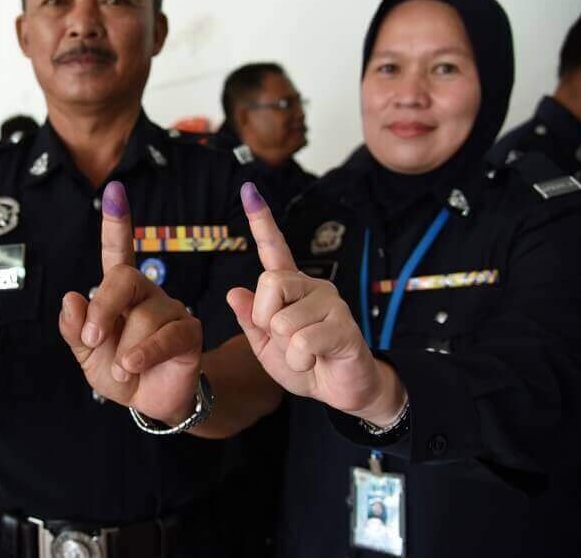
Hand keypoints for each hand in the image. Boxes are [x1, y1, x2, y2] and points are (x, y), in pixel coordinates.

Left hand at [59, 182, 202, 423]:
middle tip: (91, 338)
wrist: (149, 402)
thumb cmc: (118, 372)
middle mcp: (147, 293)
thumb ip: (75, 328)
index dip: (116, 222)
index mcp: (120, 291)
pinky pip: (167, 336)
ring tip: (121, 369)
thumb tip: (70, 297)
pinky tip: (131, 366)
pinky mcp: (190, 332)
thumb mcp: (87, 353)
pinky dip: (144, 353)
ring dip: (124, 349)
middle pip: (124, 278)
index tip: (114, 191)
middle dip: (104, 308)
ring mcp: (171, 309)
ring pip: (144, 316)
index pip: (117, 250)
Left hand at [226, 182, 405, 425]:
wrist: (339, 391)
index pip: (273, 248)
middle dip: (266, 319)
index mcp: (290, 287)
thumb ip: (251, 320)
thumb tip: (235, 292)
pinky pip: (303, 343)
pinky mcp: (344, 326)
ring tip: (305, 354)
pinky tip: (316, 361)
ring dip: (286, 348)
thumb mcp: (265, 346)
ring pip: (284, 320)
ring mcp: (331, 303)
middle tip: (284, 339)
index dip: (261, 220)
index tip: (248, 189)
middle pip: (270, 283)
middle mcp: (312, 286)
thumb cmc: (304, 364)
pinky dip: (301, 361)